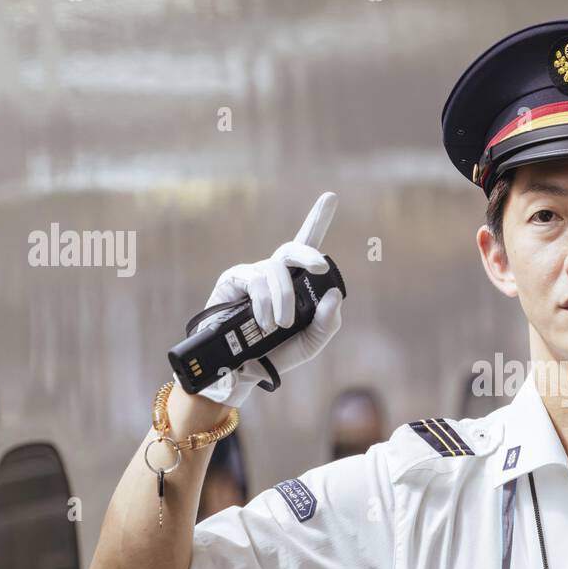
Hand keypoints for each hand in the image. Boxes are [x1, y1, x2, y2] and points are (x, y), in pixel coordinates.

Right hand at [184, 192, 343, 406]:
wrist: (244, 371)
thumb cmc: (278, 354)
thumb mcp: (312, 342)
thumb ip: (328, 322)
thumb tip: (334, 293)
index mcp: (296, 283)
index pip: (308, 246)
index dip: (319, 219)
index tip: (331, 197)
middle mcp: (274, 273)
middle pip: (293, 248)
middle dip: (309, 254)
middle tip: (320, 268)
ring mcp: (253, 274)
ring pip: (275, 271)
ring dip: (283, 299)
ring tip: (280, 325)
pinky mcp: (232, 281)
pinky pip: (255, 280)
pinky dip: (264, 302)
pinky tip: (263, 321)